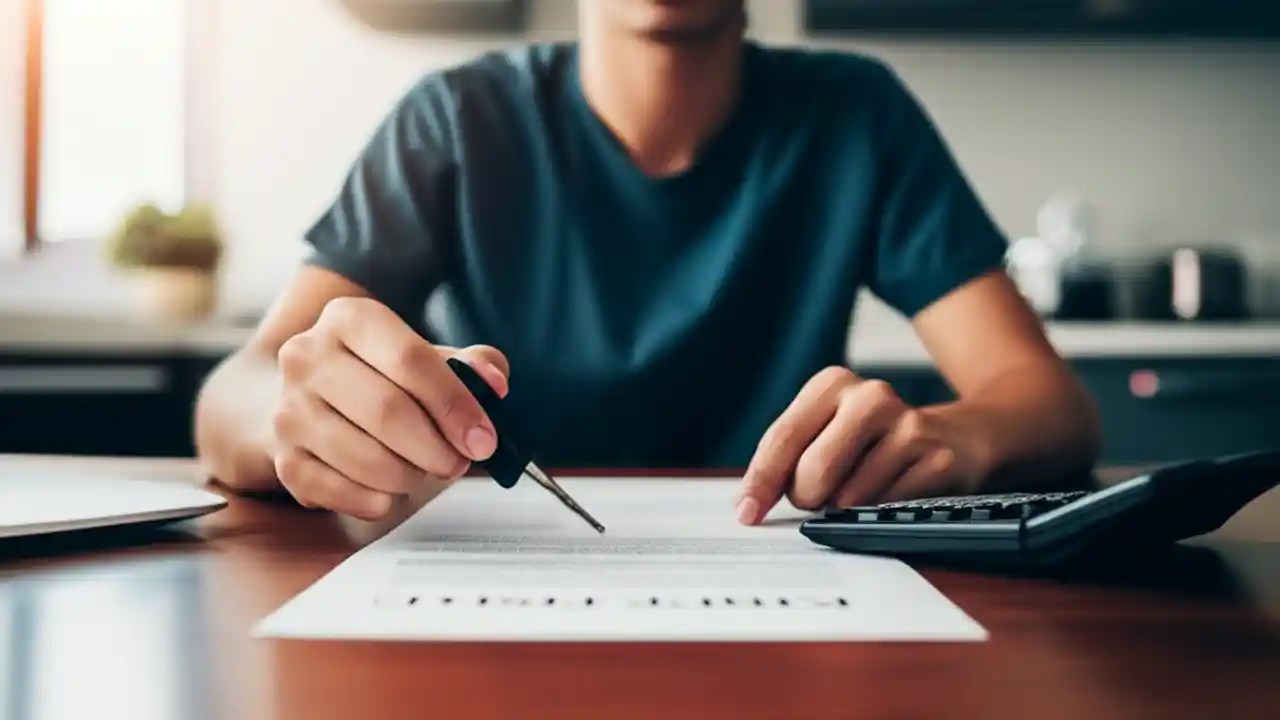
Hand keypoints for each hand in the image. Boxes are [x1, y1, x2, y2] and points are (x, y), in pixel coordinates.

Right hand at [271, 297, 509, 519]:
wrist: (306, 398)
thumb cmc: (379, 376)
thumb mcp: (426, 357)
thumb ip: (470, 364)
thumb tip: (492, 380)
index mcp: (350, 318)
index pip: (411, 360)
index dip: (455, 405)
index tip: (483, 439)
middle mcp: (307, 356)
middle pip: (388, 411)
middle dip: (436, 448)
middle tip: (458, 463)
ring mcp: (288, 408)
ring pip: (365, 458)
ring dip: (409, 476)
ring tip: (421, 470)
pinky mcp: (283, 458)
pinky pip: (340, 492)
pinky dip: (376, 499)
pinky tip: (388, 489)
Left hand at [736, 367, 989, 524]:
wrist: (962, 435)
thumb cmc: (877, 442)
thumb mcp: (830, 432)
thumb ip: (788, 459)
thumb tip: (750, 502)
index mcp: (832, 384)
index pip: (782, 438)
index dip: (760, 482)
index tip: (746, 513)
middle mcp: (870, 396)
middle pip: (811, 472)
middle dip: (808, 498)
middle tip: (820, 496)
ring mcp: (908, 424)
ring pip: (847, 497)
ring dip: (845, 508)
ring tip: (863, 488)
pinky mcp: (937, 458)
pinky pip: (885, 508)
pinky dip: (879, 513)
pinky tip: (892, 492)